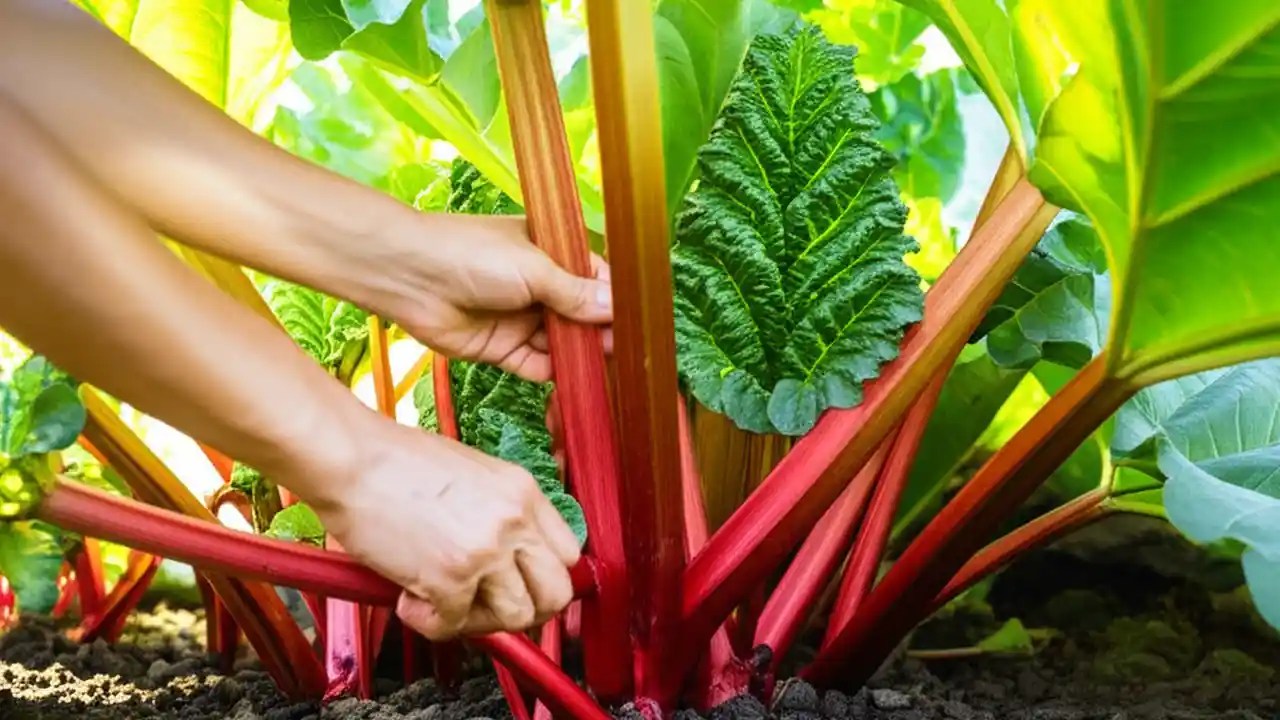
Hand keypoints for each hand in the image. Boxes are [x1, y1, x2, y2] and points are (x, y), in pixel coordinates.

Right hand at [305, 416, 581, 639]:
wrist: (351, 458)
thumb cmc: (397, 461)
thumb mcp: (473, 474)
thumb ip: (499, 513)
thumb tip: (504, 560)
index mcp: (524, 492)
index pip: (568, 554)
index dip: (542, 577)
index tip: (516, 584)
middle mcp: (515, 523)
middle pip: (558, 594)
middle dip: (525, 609)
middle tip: (486, 606)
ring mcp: (486, 553)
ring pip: (516, 617)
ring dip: (479, 620)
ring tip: (444, 602)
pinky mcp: (449, 580)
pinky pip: (453, 626)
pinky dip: (429, 622)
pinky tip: (407, 597)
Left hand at [375, 213, 611, 382]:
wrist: (409, 275)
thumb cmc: (473, 255)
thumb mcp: (535, 268)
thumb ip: (576, 293)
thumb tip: (616, 308)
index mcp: (550, 254)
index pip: (593, 279)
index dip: (613, 300)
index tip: (637, 321)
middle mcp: (539, 287)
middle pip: (581, 316)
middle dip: (600, 333)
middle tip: (625, 352)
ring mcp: (521, 319)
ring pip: (561, 343)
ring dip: (580, 356)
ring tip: (606, 370)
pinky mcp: (502, 349)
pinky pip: (535, 365)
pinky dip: (554, 374)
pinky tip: (575, 382)